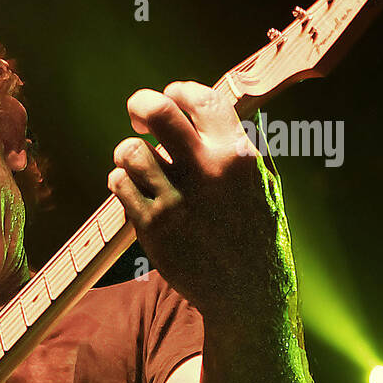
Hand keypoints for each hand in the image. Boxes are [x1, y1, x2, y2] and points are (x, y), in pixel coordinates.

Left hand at [107, 81, 295, 322]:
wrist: (247, 292)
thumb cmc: (258, 234)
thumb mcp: (263, 183)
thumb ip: (237, 146)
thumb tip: (211, 109)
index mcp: (237, 156)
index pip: (200, 99)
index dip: (179, 90)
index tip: (171, 95)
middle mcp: (205, 172)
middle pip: (158, 112)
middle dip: (141, 103)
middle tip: (139, 113)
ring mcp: (175, 199)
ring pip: (130, 151)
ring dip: (129, 152)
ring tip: (137, 162)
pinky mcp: (151, 225)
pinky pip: (119, 184)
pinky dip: (121, 181)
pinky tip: (133, 187)